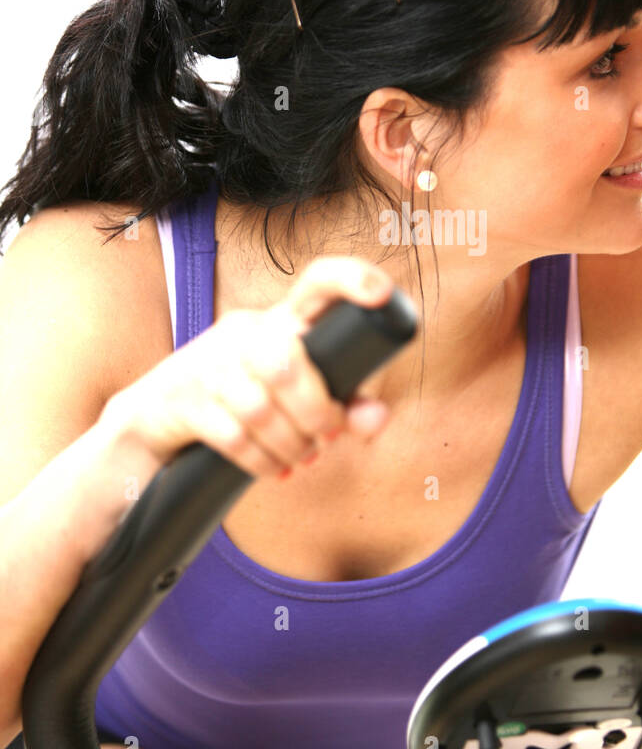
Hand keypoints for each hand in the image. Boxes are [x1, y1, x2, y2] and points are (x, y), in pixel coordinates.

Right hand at [99, 256, 401, 479]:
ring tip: (300, 456)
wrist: (153, 418)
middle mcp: (244, 332)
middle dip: (317, 413)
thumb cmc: (240, 402)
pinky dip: (263, 462)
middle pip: (287, 363)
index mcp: (278, 322)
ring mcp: (208, 364)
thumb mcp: (294, 398)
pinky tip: (274, 468)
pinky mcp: (183, 402)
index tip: (380, 293)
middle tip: (327, 438)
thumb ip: (343, 406)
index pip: (315, 283)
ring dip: (292, 444)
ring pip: (261, 408)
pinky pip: (234, 437)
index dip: (348, 280)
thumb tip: (376, 418)